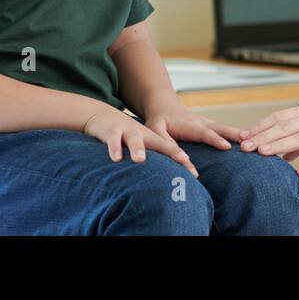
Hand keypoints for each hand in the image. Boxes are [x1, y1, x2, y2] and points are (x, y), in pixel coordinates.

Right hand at [82, 105, 199, 177]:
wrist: (103, 116)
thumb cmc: (125, 137)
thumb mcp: (141, 146)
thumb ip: (152, 161)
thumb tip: (165, 183)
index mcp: (151, 139)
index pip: (170, 149)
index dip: (182, 160)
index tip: (195, 173)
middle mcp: (142, 135)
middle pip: (159, 143)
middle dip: (172, 152)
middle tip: (184, 161)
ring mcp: (127, 132)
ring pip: (134, 140)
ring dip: (138, 149)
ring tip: (140, 160)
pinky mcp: (111, 131)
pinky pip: (113, 141)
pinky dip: (114, 149)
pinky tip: (116, 159)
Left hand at [142, 101, 243, 152]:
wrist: (165, 107)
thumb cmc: (159, 122)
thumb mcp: (156, 131)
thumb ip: (168, 144)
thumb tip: (184, 161)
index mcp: (190, 125)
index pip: (205, 133)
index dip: (215, 139)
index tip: (227, 147)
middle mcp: (203, 123)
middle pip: (222, 129)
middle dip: (235, 136)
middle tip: (250, 142)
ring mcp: (209, 124)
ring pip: (227, 129)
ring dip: (241, 136)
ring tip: (257, 144)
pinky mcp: (212, 128)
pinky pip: (227, 132)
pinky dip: (239, 137)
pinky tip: (251, 145)